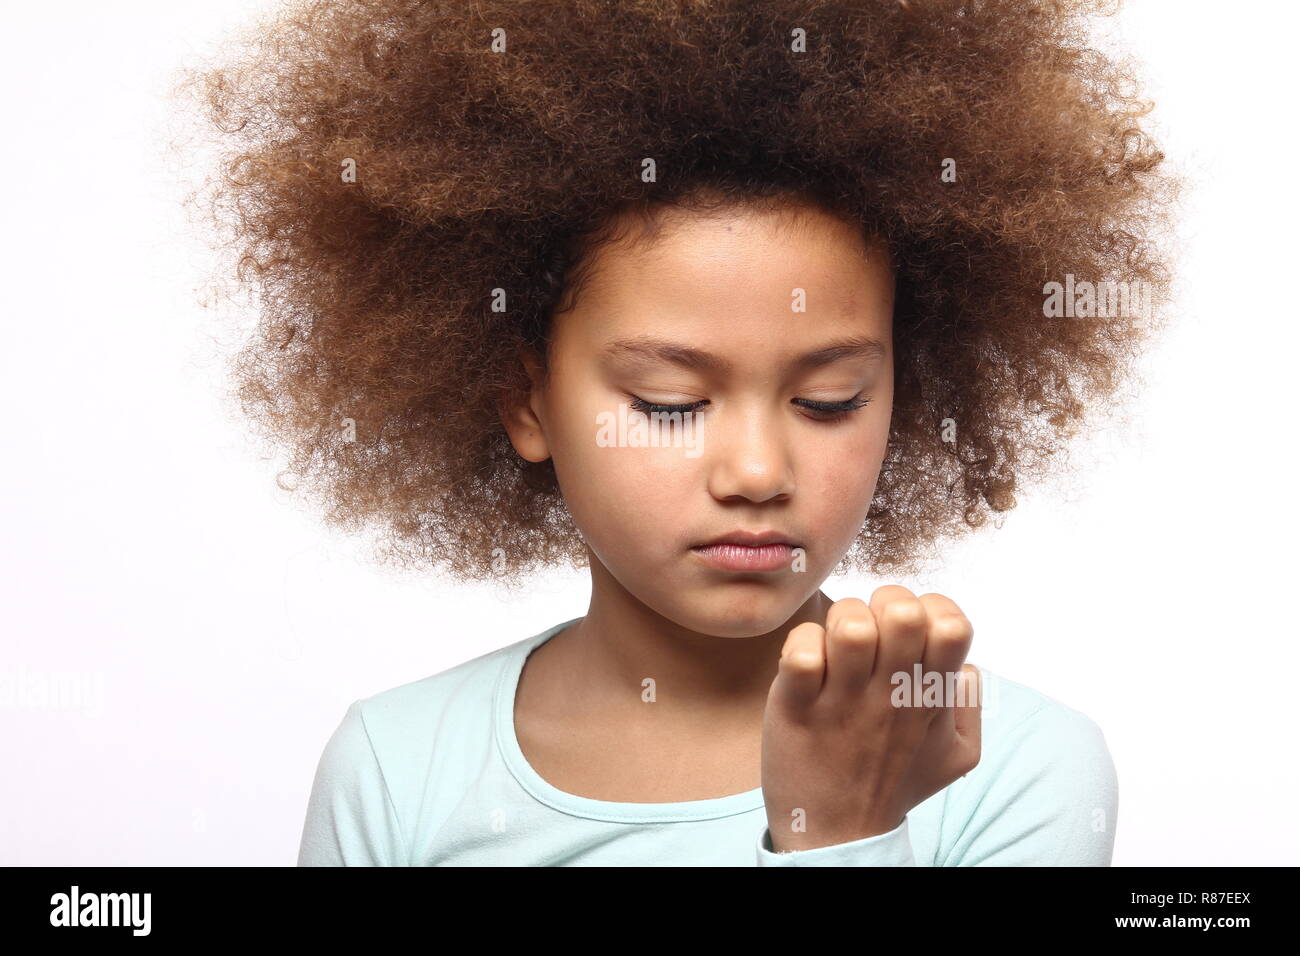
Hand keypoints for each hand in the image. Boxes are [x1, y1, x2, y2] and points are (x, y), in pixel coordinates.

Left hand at [761, 587, 981, 851]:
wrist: (838, 833)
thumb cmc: (894, 781)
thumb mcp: (957, 754)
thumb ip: (969, 702)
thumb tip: (965, 663)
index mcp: (932, 696)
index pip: (952, 621)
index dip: (929, 608)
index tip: (909, 630)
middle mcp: (892, 694)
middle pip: (902, 611)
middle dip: (882, 604)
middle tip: (868, 633)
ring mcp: (844, 700)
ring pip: (850, 624)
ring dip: (839, 622)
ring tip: (834, 649)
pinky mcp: (796, 705)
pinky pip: (800, 651)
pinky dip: (800, 646)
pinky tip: (804, 666)